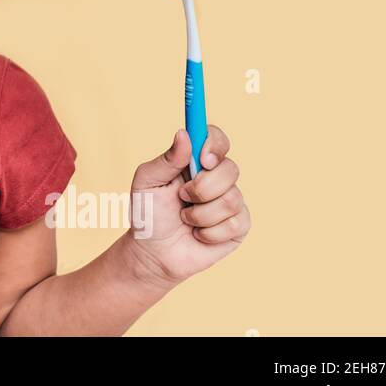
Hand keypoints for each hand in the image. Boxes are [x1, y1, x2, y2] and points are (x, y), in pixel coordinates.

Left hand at [125, 125, 250, 287]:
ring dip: (200, 214)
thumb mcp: (147, 183)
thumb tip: (184, 133)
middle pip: (230, 169)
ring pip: (231, 199)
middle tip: (182, 197)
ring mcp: (231, 201)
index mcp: (195, 161)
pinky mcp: (239, 226)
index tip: (202, 158)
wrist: (153, 252)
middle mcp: (217, 177)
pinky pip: (235, 224)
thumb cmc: (148, 214)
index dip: (215, 145)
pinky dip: (209, 232)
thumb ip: (166, 159)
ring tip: (185, 219)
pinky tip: (198, 234)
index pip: (217, 139)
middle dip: (201, 188)